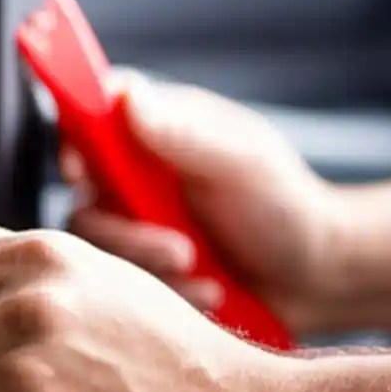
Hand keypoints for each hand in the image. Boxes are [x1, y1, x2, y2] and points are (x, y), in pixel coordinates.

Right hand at [62, 74, 347, 333]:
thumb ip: (184, 133)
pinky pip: (119, 282)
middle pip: (85, 191)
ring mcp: (135, 220)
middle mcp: (136, 171)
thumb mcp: (241, 163)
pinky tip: (209, 294)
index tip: (80, 172)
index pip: (94, 110)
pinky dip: (165, 292)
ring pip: (97, 243)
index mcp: (159, 127)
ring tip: (201, 271)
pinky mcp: (141, 266)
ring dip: (147, 265)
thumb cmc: (285, 205)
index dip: (75, 134)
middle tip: (180, 251)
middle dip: (126, 232)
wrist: (315, 276)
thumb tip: (128, 97)